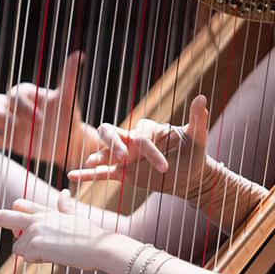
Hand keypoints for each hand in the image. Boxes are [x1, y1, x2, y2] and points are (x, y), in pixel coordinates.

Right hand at [0, 51, 102, 165]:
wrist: (67, 143)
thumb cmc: (67, 117)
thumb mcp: (67, 98)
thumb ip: (69, 76)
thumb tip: (79, 53)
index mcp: (25, 93)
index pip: (16, 95)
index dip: (24, 106)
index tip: (40, 120)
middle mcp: (13, 106)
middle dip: (0, 114)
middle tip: (14, 127)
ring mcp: (8, 122)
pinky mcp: (7, 140)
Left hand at [0, 196, 108, 268]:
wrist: (102, 247)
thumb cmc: (92, 235)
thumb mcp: (77, 216)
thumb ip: (67, 206)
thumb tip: (65, 192)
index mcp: (46, 210)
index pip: (18, 205)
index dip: (8, 214)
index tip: (0, 226)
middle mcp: (37, 217)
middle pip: (2, 215)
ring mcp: (36, 229)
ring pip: (17, 247)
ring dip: (31, 254)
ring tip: (53, 252)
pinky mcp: (37, 244)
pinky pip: (27, 257)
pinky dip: (38, 261)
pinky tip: (54, 257)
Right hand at [69, 94, 214, 203]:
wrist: (190, 177)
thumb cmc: (194, 154)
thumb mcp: (198, 138)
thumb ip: (197, 119)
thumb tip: (203, 96)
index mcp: (147, 130)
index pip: (141, 136)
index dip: (149, 149)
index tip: (164, 166)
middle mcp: (132, 141)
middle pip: (112, 134)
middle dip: (113, 144)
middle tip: (122, 158)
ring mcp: (125, 157)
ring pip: (103, 151)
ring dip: (97, 155)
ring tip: (91, 160)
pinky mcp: (122, 173)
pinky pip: (101, 173)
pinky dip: (87, 174)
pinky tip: (71, 176)